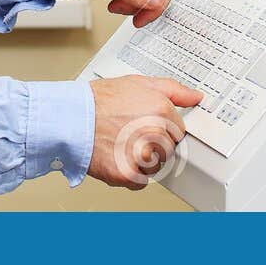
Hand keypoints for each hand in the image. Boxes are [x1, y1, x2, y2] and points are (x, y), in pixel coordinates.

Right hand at [87, 75, 201, 188]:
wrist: (70, 117)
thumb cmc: (98, 99)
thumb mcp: (138, 82)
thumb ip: (173, 90)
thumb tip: (195, 97)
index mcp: (161, 110)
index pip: (178, 130)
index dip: (161, 128)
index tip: (146, 126)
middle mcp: (155, 132)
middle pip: (168, 149)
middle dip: (153, 145)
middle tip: (130, 134)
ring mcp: (142, 154)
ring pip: (155, 166)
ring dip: (142, 161)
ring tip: (121, 144)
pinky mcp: (128, 173)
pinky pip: (139, 182)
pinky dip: (129, 175)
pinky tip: (116, 157)